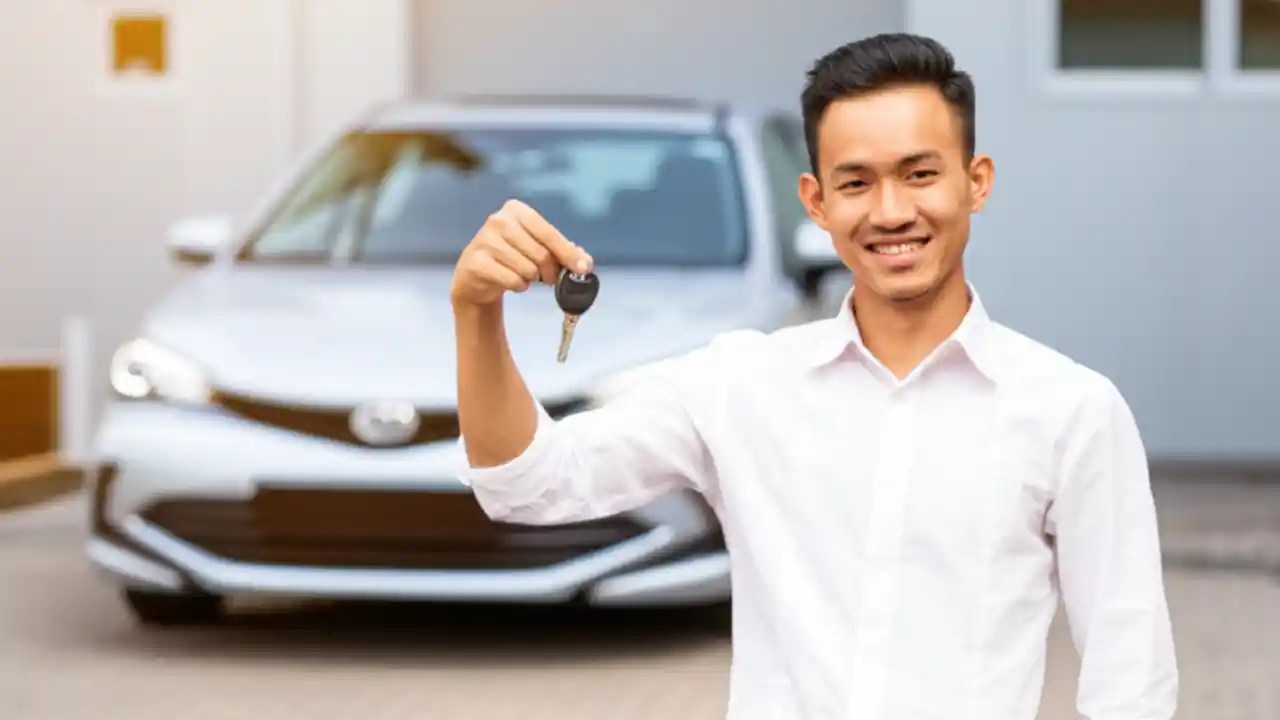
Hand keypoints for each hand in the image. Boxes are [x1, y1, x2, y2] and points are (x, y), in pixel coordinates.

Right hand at [450, 199, 592, 307]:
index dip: (567, 253)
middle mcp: (499, 220)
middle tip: (548, 278)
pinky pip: (512, 280)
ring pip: (527, 269)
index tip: (582, 268)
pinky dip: (518, 286)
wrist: (476, 274)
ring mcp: (485, 240)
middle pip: (540, 254)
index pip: (549, 233)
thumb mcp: (537, 248)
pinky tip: (510, 280)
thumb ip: (563, 251)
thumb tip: (585, 261)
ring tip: (523, 275)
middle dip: (550, 272)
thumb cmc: (512, 257)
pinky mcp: (477, 262)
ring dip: (531, 279)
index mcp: (517, 210)